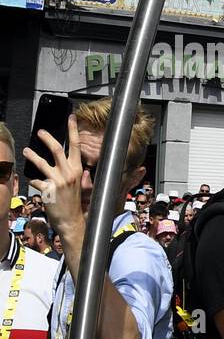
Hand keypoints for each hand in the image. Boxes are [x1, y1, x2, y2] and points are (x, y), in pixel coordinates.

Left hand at [22, 115, 85, 239]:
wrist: (71, 220)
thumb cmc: (75, 203)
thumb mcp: (81, 187)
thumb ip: (79, 176)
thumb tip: (82, 169)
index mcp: (78, 170)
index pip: (76, 146)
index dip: (73, 130)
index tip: (70, 118)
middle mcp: (69, 173)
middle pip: (58, 149)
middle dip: (47, 138)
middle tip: (40, 132)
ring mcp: (58, 181)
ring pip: (42, 163)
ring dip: (32, 155)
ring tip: (26, 151)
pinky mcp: (48, 189)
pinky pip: (37, 181)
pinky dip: (35, 182)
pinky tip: (35, 184)